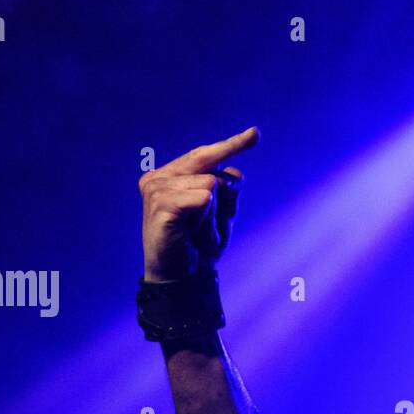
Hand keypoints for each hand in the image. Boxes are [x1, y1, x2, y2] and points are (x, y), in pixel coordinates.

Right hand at [139, 126, 259, 281]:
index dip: (231, 145)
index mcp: (170, 176)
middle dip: (221, 191)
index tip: (256, 134)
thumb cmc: (199, 246)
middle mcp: (159, 178)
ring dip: (211, 213)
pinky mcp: (160, 204)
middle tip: (210, 220)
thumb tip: (233, 172)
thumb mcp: (221, 214)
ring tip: (194, 232)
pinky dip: (205, 218)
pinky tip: (188, 232)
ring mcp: (157, 189)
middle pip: (209, 164)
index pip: (204, 154)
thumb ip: (228, 191)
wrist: (182, 279)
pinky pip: (203, 198)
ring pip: (209, 183)